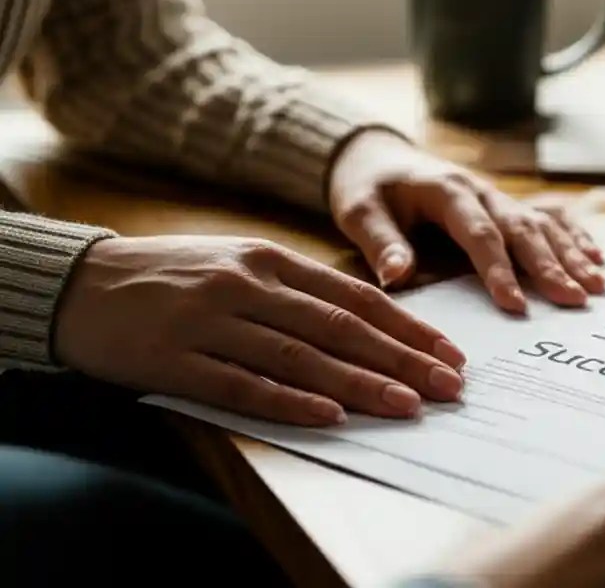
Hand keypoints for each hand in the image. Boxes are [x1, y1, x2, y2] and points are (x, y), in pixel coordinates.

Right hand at [55, 236, 466, 425]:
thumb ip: (297, 289)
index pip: (355, 297)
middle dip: (402, 359)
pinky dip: (288, 400)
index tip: (450, 352)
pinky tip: (329, 416)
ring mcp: (210, 322)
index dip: (407, 327)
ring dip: (360, 384)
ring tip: (408, 406)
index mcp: (269, 260)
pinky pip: (241, 384)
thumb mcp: (239, 264)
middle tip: (450, 386)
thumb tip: (368, 325)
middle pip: (340, 327)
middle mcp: (247, 286)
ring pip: (300, 356)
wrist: (81, 283)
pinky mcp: (174, 360)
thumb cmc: (174, 277)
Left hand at [329, 130, 604, 313]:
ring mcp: (498, 197)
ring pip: (541, 225)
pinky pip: (546, 218)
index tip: (515, 305)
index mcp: (447, 191)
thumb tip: (396, 277)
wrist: (377, 157)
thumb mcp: (359, 211)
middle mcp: (481, 191)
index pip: (479, 233)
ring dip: (571, 255)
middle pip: (522, 229)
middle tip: (575, 299)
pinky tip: (597, 258)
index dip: (499, 269)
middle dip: (551, 265)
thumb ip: (380, 242)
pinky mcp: (505, 205)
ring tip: (597, 286)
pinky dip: (573, 237)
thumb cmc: (367, 188)